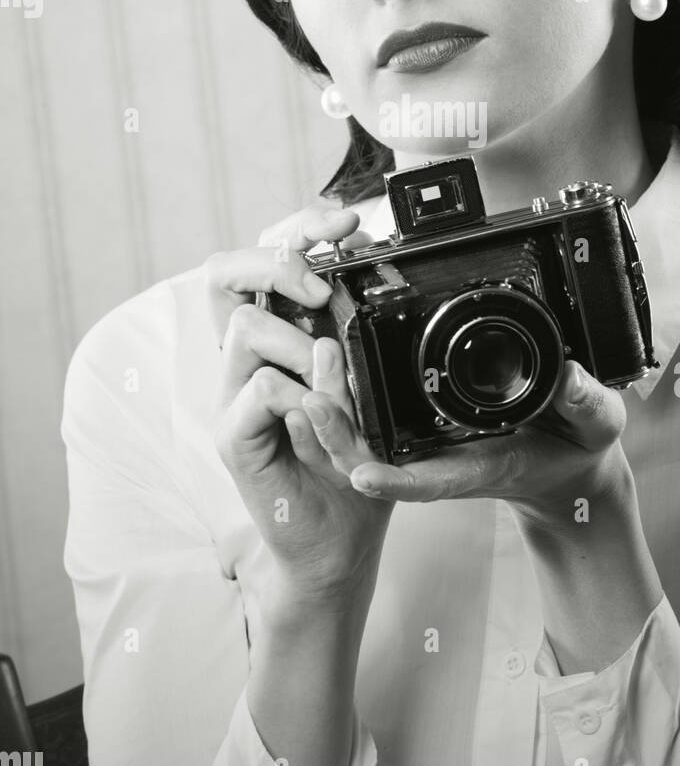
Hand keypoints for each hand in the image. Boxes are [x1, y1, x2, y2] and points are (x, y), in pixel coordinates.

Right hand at [204, 205, 395, 606]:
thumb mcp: (371, 392)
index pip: (264, 258)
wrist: (342, 541)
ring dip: (301, 345)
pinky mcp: (232, 436)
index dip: (298, 228)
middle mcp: (247, 360)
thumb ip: (354, 346)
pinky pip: (259, 390)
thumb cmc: (356, 465)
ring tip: (334, 382)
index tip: (349, 223)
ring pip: (242, 326)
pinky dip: (303, 397)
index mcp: (278, 338)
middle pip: (223, 272)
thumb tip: (342, 309)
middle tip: (323, 288)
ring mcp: (233, 395)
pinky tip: (323, 419)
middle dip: (276, 259)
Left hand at [329, 346, 633, 524]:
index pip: (434, 479)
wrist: (572, 458)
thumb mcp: (596, 423)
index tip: (359, 476)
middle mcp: (448, 458)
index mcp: (485, 464)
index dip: (396, 480)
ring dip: (338, 417)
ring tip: (305, 382)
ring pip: (371, 439)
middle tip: (308, 405)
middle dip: (343, 438)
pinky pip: (379, 418)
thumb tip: (568, 377)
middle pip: (382, 459)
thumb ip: (586, 403)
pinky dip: (352, 402)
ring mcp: (432, 445)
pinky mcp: (427, 427)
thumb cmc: (581, 445)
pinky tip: (326, 372)